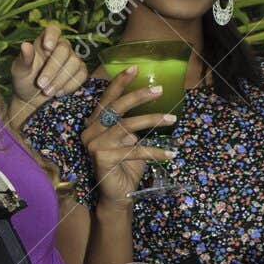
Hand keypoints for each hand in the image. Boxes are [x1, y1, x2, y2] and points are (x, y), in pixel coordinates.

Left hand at [11, 22, 86, 102]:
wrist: (32, 98)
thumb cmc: (24, 80)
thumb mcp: (20, 71)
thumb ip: (24, 59)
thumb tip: (25, 45)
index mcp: (44, 41)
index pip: (53, 30)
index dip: (52, 36)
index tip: (47, 47)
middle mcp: (60, 47)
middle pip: (64, 50)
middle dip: (53, 69)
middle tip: (40, 84)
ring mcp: (72, 59)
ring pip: (74, 63)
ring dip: (60, 80)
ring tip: (47, 92)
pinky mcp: (80, 71)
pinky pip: (81, 75)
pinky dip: (69, 86)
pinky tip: (58, 93)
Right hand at [80, 65, 176, 206]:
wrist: (117, 196)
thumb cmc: (125, 167)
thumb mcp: (128, 141)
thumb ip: (131, 126)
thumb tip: (150, 109)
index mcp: (95, 123)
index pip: (107, 98)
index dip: (120, 82)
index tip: (135, 68)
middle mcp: (91, 131)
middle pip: (117, 107)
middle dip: (139, 96)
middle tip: (159, 89)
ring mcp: (95, 144)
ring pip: (128, 126)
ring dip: (153, 120)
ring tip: (172, 118)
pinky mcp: (103, 157)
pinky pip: (136, 150)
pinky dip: (156, 151)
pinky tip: (171, 153)